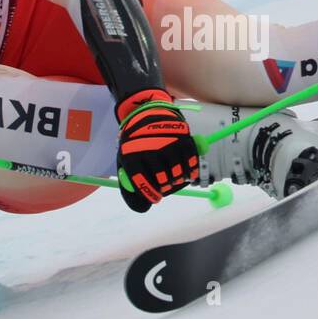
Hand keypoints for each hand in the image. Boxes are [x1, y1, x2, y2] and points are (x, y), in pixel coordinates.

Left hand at [115, 88, 198, 212]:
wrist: (147, 110)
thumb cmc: (136, 139)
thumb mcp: (126, 156)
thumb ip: (132, 182)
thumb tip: (141, 208)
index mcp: (132, 152)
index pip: (141, 180)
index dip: (149, 193)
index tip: (155, 199)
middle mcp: (149, 147)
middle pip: (161, 176)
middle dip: (165, 186)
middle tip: (166, 188)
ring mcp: (167, 141)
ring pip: (177, 169)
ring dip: (178, 179)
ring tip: (175, 180)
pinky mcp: (181, 136)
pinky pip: (190, 159)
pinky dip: (191, 169)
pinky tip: (188, 173)